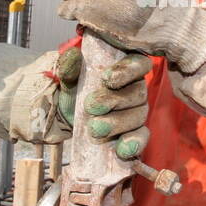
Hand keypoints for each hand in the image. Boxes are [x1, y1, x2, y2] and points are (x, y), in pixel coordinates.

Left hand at [54, 44, 151, 159]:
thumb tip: (73, 56)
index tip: (107, 78)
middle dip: (114, 101)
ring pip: (137, 116)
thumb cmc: (73, 88)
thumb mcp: (68, 75)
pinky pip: (141, 137)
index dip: (128, 70)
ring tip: (94, 128)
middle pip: (138, 93)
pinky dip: (134, 143)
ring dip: (117, 123)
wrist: (64, 114)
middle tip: (91, 106)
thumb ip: (69, 65)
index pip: (139, 63)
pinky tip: (122, 149)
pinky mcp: (134, 133)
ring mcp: (137, 112)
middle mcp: (136, 89)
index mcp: (125, 68)